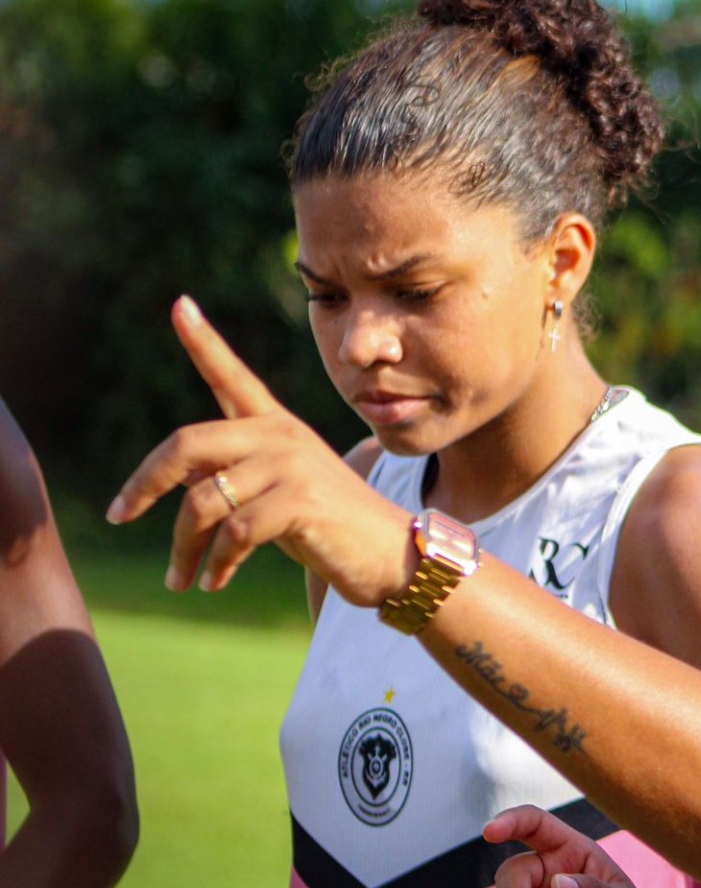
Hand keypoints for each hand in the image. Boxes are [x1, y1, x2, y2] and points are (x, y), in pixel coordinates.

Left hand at [107, 297, 415, 604]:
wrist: (392, 555)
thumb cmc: (332, 527)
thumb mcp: (278, 492)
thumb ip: (232, 477)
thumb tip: (171, 483)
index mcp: (276, 426)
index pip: (232, 376)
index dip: (203, 341)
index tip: (179, 305)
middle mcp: (281, 435)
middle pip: (187, 444)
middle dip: (144, 484)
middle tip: (120, 515)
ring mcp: (292, 465)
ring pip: (203, 502)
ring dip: (184, 547)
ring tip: (181, 578)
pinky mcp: (301, 499)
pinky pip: (234, 533)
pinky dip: (217, 564)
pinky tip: (216, 581)